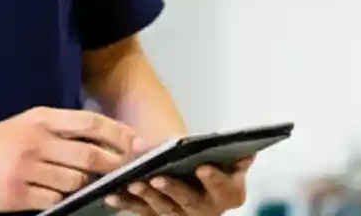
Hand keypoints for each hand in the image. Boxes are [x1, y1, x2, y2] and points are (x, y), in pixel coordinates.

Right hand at [0, 106, 143, 211]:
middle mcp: (36, 142)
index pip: (90, 122)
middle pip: (89, 155)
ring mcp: (28, 169)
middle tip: (130, 170)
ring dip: (89, 185)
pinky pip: (55, 200)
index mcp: (41, 119)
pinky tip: (66, 196)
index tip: (138, 143)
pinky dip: (65, 200)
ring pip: (75, 181)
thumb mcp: (29, 123)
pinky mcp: (19, 195)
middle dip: (114, 164)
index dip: (119, 133)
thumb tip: (104, 139)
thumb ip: (61, 129)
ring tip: (96, 185)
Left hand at [104, 156, 254, 215]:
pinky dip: (126, 201)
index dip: (215, 179)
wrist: (196, 170)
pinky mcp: (157, 215)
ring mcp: (181, 215)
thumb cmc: (212, 158)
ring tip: (134, 182)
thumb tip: (247, 152)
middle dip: (174, 190)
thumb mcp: (226, 153)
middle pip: (190, 202)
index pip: (224, 189)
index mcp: (229, 194)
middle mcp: (207, 210)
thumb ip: (235, 154)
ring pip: (164, 209)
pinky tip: (113, 192)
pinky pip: (141, 210)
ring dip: (148, 196)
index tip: (203, 167)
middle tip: (159, 177)